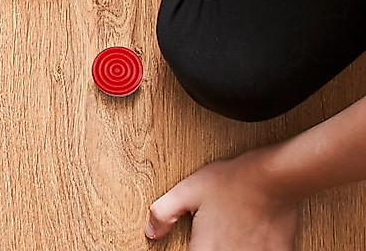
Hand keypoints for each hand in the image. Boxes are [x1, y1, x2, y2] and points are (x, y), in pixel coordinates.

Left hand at [146, 150, 299, 248]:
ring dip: (231, 247)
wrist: (272, 179)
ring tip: (231, 233)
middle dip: (210, 246)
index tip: (196, 242)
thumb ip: (164, 213)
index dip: (193, 249)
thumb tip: (151, 231)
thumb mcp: (187, 190)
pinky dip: (253, 247)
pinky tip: (250, 238)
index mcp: (206, 249)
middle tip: (213, 233)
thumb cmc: (232, 182)